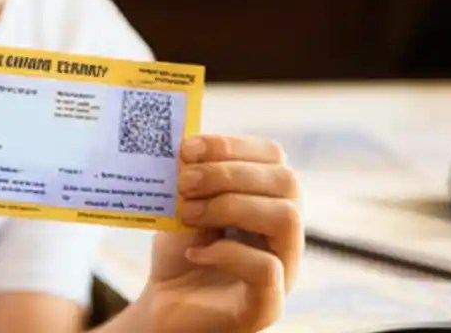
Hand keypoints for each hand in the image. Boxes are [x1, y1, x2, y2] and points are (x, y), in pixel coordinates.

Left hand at [138, 135, 302, 331]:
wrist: (163, 308)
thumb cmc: (181, 253)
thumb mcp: (185, 204)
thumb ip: (194, 176)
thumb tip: (188, 142)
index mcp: (270, 200)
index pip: (273, 157)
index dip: (232, 146)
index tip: (188, 149)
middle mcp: (286, 233)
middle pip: (287, 182)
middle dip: (229, 173)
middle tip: (185, 182)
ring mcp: (283, 271)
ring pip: (286, 218)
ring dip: (232, 205)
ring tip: (190, 213)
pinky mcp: (266, 306)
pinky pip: (267, 270)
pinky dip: (228, 253)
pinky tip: (196, 253)